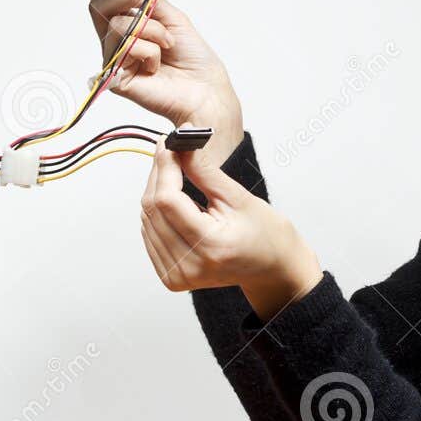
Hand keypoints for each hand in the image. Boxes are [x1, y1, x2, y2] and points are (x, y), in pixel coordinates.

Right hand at [87, 0, 241, 168]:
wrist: (206, 88)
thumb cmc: (193, 57)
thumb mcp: (172, 15)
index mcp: (126, 24)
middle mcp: (115, 41)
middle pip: (97, 6)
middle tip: (147, 5)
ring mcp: (114, 59)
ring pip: (117, 24)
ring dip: (151, 29)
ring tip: (166, 44)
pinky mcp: (116, 78)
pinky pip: (126, 48)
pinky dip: (149, 51)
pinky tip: (156, 66)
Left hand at [139, 140, 322, 320]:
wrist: (273, 268)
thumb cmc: (266, 235)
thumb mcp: (239, 197)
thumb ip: (204, 171)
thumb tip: (180, 145)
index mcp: (210, 247)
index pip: (168, 201)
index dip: (164, 167)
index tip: (168, 143)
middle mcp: (190, 266)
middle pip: (153, 209)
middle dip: (158, 174)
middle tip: (169, 150)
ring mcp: (178, 275)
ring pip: (147, 220)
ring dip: (156, 190)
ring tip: (174, 172)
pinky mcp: (171, 277)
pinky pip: (150, 235)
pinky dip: (156, 212)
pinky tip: (172, 199)